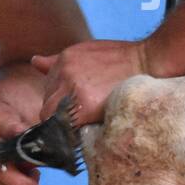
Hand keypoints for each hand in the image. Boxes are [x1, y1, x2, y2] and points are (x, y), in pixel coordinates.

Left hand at [30, 39, 148, 126]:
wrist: (149, 61)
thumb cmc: (122, 60)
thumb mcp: (87, 52)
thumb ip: (58, 62)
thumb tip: (34, 61)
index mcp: (65, 59)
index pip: (47, 90)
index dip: (56, 104)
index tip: (67, 112)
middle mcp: (65, 71)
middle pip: (47, 104)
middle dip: (58, 116)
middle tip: (77, 122)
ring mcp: (74, 88)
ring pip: (54, 117)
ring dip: (65, 125)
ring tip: (83, 128)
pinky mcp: (85, 105)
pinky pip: (68, 126)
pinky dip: (74, 131)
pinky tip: (87, 130)